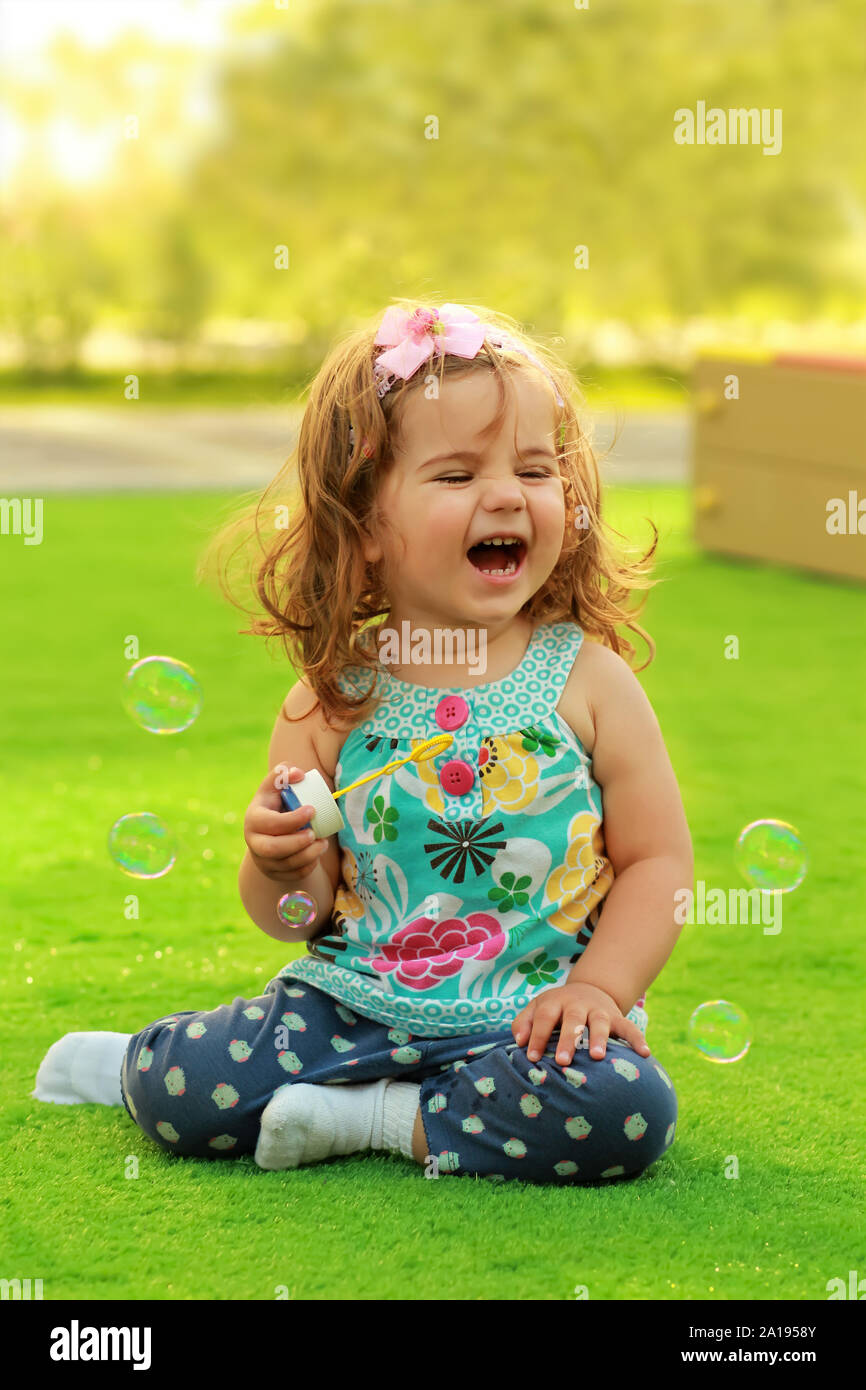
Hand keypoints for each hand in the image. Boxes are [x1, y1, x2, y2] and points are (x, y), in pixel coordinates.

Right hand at [243, 764, 329, 883]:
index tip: (312, 810)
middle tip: (315, 834)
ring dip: (308, 855)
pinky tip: (316, 855)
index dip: (292, 819)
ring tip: (322, 844)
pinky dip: (308, 867)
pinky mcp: (274, 873)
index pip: (270, 823)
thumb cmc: (277, 803)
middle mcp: (254, 842)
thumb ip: (284, 773)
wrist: (271, 830)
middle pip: (273, 849)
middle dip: (297, 843)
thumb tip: (299, 774)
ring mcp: (263, 860)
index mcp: (254, 819)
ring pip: (285, 864)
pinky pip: (293, 875)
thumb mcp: (277, 785)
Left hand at [511, 981, 651, 1065]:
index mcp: (555, 1002)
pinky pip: (629, 1027)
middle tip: (562, 1060)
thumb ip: (524, 1023)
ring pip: (599, 1022)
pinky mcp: (617, 1017)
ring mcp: (599, 1010)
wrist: (589, 990)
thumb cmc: (557, 1009)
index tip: (532, 1058)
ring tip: (597, 1057)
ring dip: (598, 1038)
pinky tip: (645, 1054)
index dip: (537, 1036)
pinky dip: (637, 1039)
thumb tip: (518, 1042)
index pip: (544, 1017)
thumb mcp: (538, 1008)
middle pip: (572, 1019)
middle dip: (567, 1039)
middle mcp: (577, 1004)